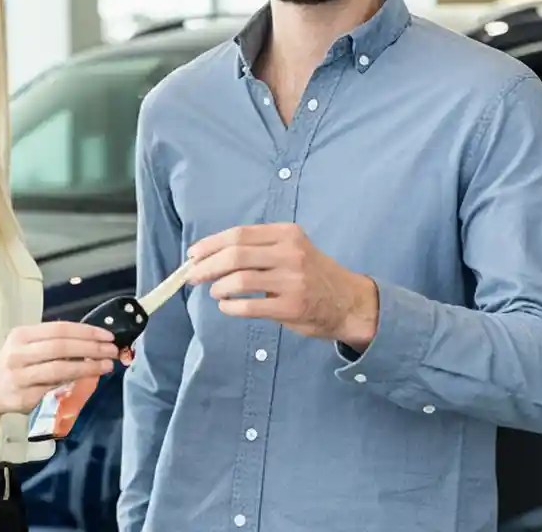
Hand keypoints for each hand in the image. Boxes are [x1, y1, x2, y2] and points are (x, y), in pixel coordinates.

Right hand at [0, 321, 118, 422]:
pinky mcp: (25, 397)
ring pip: (59, 369)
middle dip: (91, 348)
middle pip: (61, 347)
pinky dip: (74, 380)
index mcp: (22, 335)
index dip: (86, 331)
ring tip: (106, 365)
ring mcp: (21, 376)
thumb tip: (91, 340)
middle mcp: (20, 354)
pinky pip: (54, 387)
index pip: (59, 329)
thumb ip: (53, 341)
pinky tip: (88, 378)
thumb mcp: (28, 344)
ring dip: (87, 366)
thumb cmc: (15, 363)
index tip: (106, 335)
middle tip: (112, 350)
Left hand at [185, 224, 379, 348]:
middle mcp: (291, 253)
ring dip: (218, 287)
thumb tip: (210, 255)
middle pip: (235, 254)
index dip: (210, 244)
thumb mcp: (292, 249)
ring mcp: (293, 280)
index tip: (193, 254)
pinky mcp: (292, 306)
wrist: (348, 302)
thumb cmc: (312, 274)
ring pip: (239, 280)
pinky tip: (226, 307)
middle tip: (192, 275)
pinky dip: (230, 307)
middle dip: (207, 266)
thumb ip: (259, 248)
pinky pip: (249, 306)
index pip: (238, 234)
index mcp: (287, 233)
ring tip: (215, 292)